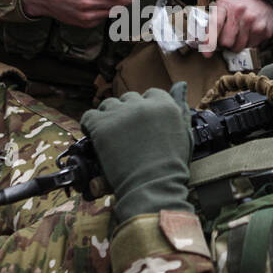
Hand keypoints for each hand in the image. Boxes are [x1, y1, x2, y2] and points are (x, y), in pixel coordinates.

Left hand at [81, 88, 192, 222]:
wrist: (153, 187)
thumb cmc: (171, 166)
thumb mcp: (184, 134)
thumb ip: (180, 107)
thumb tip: (180, 85)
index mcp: (164, 105)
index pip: (151, 94)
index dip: (146, 109)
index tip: (143, 125)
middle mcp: (142, 105)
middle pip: (129, 98)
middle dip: (127, 112)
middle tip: (126, 134)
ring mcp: (121, 114)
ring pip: (108, 105)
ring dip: (109, 117)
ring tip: (111, 137)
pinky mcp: (102, 126)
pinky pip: (88, 117)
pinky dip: (89, 126)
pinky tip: (95, 137)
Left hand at [204, 0, 272, 54]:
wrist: (263, 3)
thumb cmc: (236, 11)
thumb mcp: (222, 10)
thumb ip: (209, 25)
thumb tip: (198, 44)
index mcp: (224, 6)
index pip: (215, 24)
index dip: (210, 40)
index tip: (206, 53)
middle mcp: (239, 11)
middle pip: (226, 41)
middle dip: (223, 45)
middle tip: (225, 40)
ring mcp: (252, 20)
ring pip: (237, 47)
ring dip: (235, 47)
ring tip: (237, 37)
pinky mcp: (262, 29)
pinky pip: (250, 48)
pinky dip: (247, 45)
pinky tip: (248, 35)